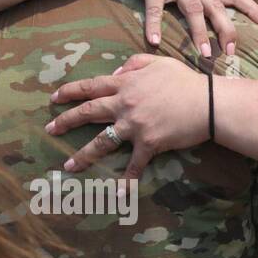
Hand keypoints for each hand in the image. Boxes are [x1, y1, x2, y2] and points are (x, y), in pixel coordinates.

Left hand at [46, 53, 210, 180]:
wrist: (207, 102)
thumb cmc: (185, 81)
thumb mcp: (157, 63)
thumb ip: (132, 64)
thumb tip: (114, 73)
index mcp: (126, 84)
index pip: (90, 86)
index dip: (70, 92)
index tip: (54, 97)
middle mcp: (124, 104)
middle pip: (88, 113)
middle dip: (65, 121)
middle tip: (50, 130)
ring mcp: (134, 125)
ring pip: (101, 142)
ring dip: (83, 156)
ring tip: (68, 166)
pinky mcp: (148, 144)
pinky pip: (134, 165)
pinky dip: (127, 181)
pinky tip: (118, 195)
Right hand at [106, 0, 257, 58]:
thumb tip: (204, 16)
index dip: (252, 9)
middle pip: (217, 6)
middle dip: (228, 29)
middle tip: (233, 52)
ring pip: (193, 8)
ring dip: (199, 32)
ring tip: (205, 53)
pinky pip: (155, 8)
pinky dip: (154, 24)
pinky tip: (153, 41)